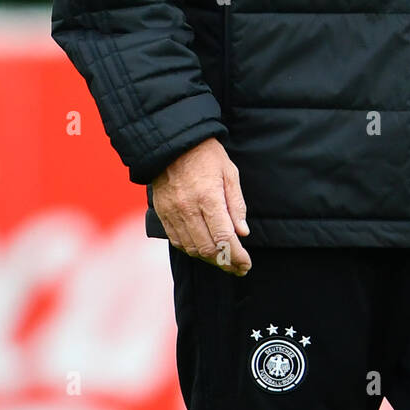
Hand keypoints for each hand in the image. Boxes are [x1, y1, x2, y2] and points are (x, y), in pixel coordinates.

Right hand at [152, 137, 251, 275]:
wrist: (173, 143)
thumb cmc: (207, 155)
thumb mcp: (229, 173)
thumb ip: (236, 204)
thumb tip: (242, 233)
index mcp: (209, 197)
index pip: (224, 237)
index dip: (236, 256)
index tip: (246, 264)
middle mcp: (189, 208)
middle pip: (207, 248)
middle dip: (225, 262)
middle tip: (238, 266)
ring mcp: (173, 213)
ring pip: (191, 248)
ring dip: (209, 258)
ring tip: (223, 260)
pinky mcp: (163, 214)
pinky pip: (176, 241)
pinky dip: (191, 249)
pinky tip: (203, 249)